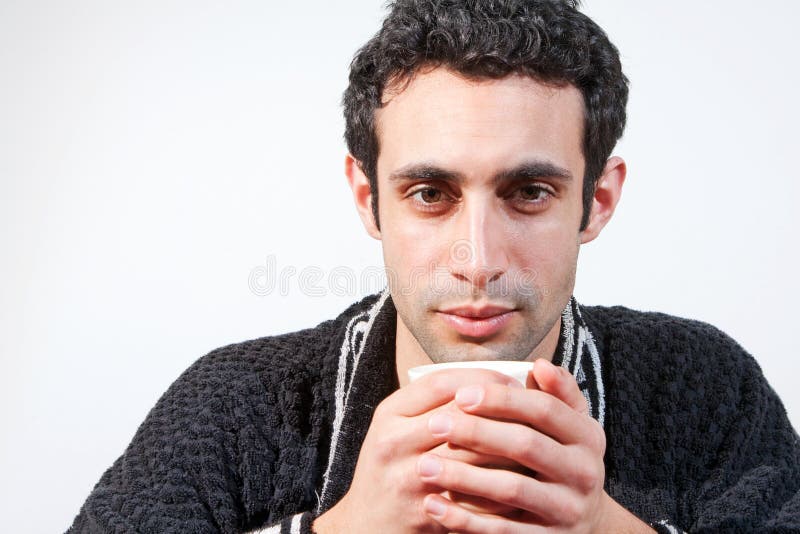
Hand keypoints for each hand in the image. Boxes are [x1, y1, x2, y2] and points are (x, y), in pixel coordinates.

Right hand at [313, 368, 523, 533]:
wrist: (365, 525)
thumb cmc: (393, 467)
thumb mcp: (399, 426)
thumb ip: (435, 403)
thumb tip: (495, 379)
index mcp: (389, 413)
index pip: (442, 383)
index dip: (482, 380)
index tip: (513, 382)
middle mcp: (393, 442)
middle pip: (461, 417)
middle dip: (505, 413)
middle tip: (536, 415)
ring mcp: (406, 479)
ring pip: (473, 457)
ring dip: (511, 451)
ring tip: (538, 445)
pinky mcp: (422, 513)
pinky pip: (474, 497)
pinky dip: (502, 488)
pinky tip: (524, 481)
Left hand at [417, 359, 652, 532]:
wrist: (587, 524)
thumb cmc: (564, 458)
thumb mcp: (572, 426)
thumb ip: (558, 393)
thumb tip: (540, 365)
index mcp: (588, 437)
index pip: (544, 410)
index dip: (502, 399)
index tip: (461, 394)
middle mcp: (584, 473)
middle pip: (525, 445)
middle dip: (476, 432)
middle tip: (435, 425)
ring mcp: (567, 511)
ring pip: (511, 489)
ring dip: (464, 476)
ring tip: (424, 466)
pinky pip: (502, 530)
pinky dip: (465, 519)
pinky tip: (434, 505)